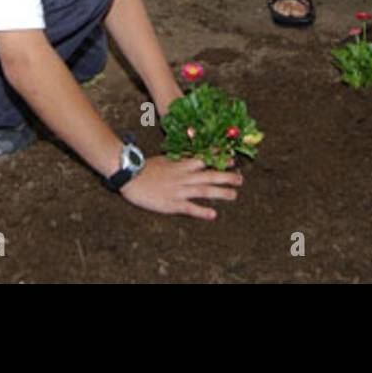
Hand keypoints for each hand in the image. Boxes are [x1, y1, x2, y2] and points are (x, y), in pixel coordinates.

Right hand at [119, 155, 242, 219]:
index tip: (232, 158)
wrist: (130, 175)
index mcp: (181, 164)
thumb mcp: (164, 160)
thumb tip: (190, 158)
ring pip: (204, 190)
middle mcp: (184, 176)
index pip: (204, 159)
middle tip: (240, 179)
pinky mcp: (172, 203)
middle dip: (226, 176)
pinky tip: (213, 214)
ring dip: (220, 193)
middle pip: (209, 175)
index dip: (219, 159)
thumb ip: (178, 161)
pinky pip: (190, 208)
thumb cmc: (144, 168)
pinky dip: (202, 211)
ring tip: (234, 195)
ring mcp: (179, 190)